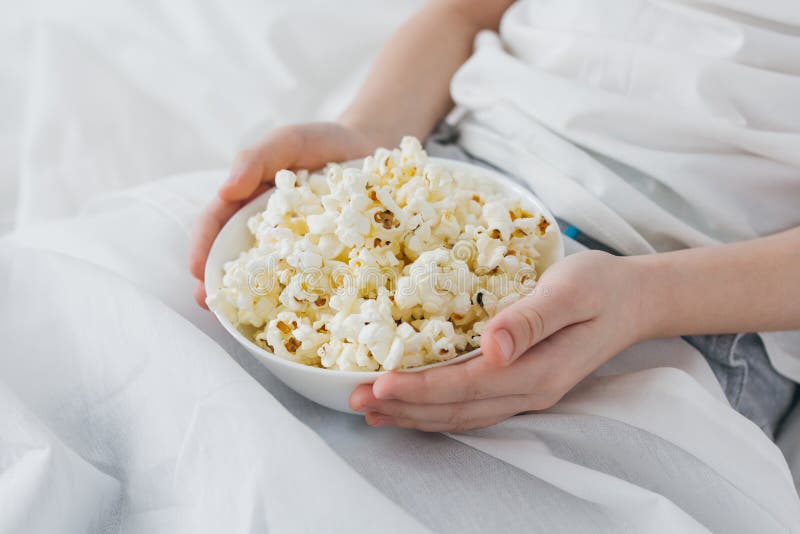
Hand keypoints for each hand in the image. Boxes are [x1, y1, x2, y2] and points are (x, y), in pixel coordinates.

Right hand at [189, 122, 378, 307]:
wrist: (370, 148)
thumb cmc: (321, 143)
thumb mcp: (287, 142)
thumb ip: (256, 159)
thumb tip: (226, 189)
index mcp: (247, 203)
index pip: (214, 226)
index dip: (202, 248)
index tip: (197, 270)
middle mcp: (267, 230)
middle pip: (235, 260)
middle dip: (220, 283)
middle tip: (211, 304)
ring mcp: (296, 247)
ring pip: (268, 276)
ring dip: (253, 298)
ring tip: (242, 319)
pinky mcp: (326, 257)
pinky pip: (310, 279)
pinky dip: (300, 297)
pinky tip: (299, 314)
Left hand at [350, 251, 647, 431]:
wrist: (634, 299)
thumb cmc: (602, 286)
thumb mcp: (571, 290)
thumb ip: (530, 318)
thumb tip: (491, 346)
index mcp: (538, 370)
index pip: (467, 387)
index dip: (421, 389)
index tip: (380, 383)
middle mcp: (530, 391)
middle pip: (456, 409)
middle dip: (404, 408)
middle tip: (355, 400)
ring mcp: (526, 393)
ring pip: (461, 415)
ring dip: (414, 415)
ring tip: (372, 410)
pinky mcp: (521, 385)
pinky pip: (472, 407)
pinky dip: (436, 409)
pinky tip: (414, 405)